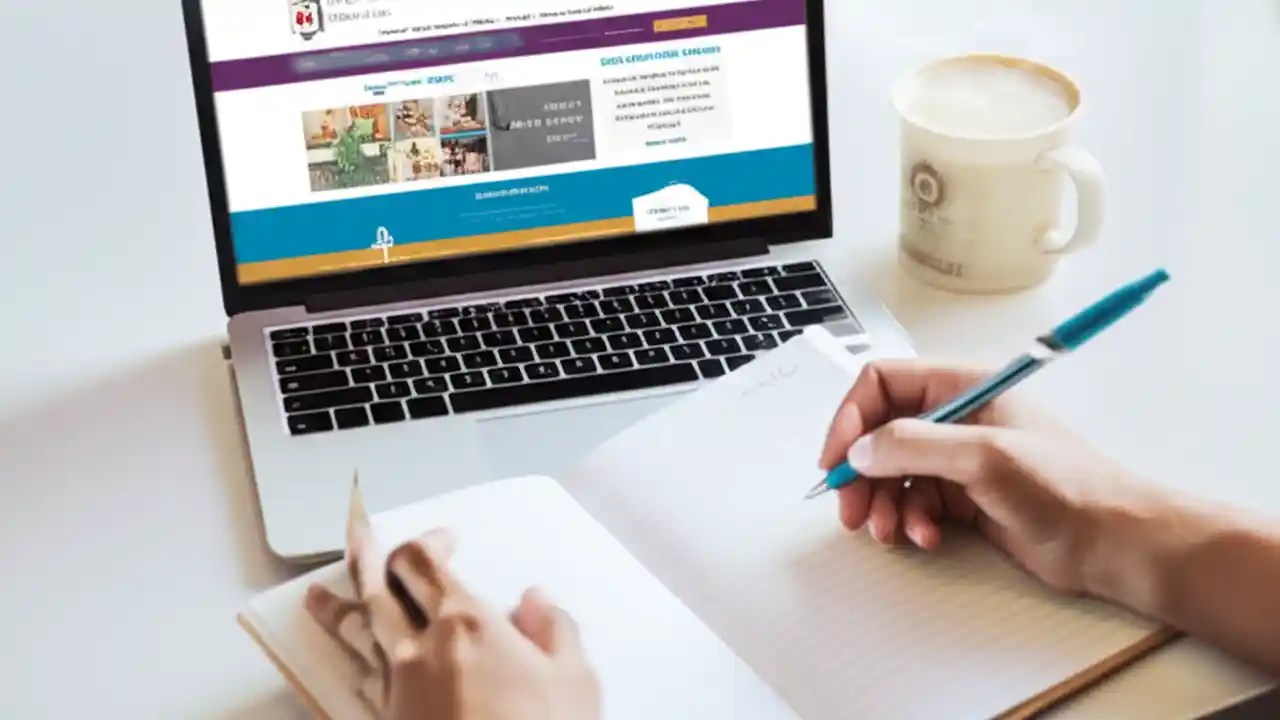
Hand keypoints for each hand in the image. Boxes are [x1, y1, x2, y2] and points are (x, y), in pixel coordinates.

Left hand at [306, 524, 599, 719]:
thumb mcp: (575, 682)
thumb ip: (557, 631)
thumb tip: (539, 603)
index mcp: (467, 623)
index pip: (425, 562)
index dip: (429, 542)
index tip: (443, 540)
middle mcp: (421, 648)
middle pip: (379, 586)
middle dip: (368, 556)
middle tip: (358, 534)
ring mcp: (397, 687)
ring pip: (357, 632)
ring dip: (336, 607)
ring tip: (316, 597)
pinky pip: (359, 680)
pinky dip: (350, 662)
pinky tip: (345, 663)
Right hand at [819, 360, 1167, 596]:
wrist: (1114, 542)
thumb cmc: (1067, 486)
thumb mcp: (984, 456)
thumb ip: (914, 446)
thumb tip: (858, 450)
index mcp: (962, 386)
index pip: (882, 385)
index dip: (851, 419)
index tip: (835, 460)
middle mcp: (955, 417)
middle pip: (878, 434)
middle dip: (860, 473)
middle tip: (850, 511)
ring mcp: (958, 459)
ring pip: (891, 474)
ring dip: (882, 504)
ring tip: (892, 532)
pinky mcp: (963, 497)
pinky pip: (913, 503)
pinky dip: (909, 522)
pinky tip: (927, 538)